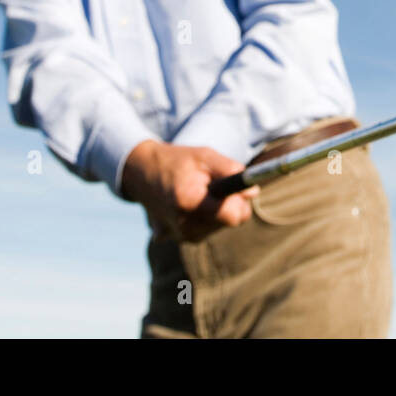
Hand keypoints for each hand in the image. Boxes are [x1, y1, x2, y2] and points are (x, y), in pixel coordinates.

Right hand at [121, 141, 259, 242]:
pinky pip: (206, 230)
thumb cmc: (177, 161)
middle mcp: (185, 224)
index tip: (236, 188)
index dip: (240, 201)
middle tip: (212, 185)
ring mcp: (180, 235)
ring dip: (216, 210)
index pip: (234, 216)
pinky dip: (204, 217)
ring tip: (198, 192)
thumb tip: (253, 192)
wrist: (141, 172)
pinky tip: (189, 203)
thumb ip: (232, 171)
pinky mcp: (178, 239)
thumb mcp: (205, 156)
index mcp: (191, 202)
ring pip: (219, 227)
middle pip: (228, 222)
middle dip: (228, 204)